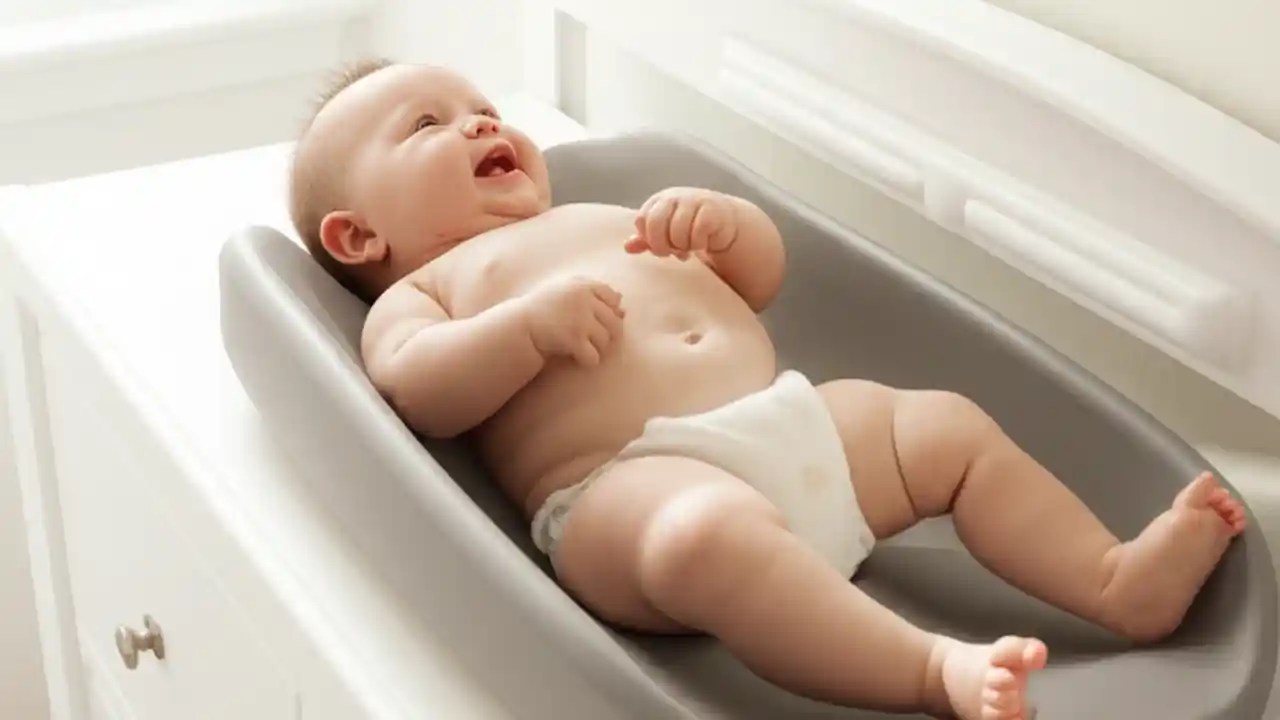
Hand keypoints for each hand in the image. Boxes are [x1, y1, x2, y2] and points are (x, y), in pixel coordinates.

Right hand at [522, 276, 624, 365]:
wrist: (520, 326)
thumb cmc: (544, 308)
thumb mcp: (565, 290)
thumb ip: (593, 292)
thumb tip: (624, 305)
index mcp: (583, 285)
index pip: (613, 297)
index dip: (610, 310)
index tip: (595, 319)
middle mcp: (584, 300)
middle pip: (615, 321)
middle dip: (607, 334)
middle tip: (592, 339)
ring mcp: (580, 320)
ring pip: (606, 340)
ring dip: (597, 348)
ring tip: (582, 347)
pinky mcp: (574, 340)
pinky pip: (594, 356)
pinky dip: (588, 361)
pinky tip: (577, 357)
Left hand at [624, 187, 740, 260]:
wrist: (723, 220)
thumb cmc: (689, 226)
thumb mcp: (665, 232)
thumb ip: (646, 239)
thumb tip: (628, 247)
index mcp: (659, 200)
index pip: (642, 221)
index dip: (649, 238)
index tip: (661, 245)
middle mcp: (673, 196)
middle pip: (655, 225)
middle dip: (662, 245)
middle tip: (673, 251)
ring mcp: (693, 201)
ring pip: (676, 234)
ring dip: (683, 246)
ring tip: (690, 245)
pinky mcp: (711, 210)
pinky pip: (696, 236)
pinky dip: (698, 244)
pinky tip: (703, 242)